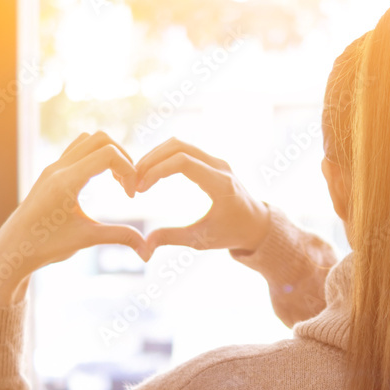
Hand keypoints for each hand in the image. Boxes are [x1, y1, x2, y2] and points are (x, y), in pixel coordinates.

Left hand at [0, 131, 148, 305]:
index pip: (108, 154)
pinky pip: (78, 150)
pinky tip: (100, 182)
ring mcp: (53, 168)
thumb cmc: (45, 247)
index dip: (128, 170)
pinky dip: (95, 157)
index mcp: (66, 182)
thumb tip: (148, 250)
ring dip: (108, 154)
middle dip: (122, 158)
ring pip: (88, 140)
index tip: (130, 195)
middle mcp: (58, 168)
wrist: (12, 250)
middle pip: (101, 139)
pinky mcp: (51, 172)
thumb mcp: (86, 240)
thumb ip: (119, 237)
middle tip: (127, 185)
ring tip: (115, 182)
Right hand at [131, 138, 269, 254]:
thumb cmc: (231, 234)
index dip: (157, 171)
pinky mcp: (211, 161)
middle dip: (151, 159)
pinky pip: (183, 149)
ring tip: (139, 176)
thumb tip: (144, 245)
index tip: (140, 188)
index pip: (183, 163)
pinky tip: (151, 173)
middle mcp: (220, 167)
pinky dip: (164, 156)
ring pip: (179, 144)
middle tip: (133, 179)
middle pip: (178, 146)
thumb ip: (172, 238)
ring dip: (155, 156)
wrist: (256, 225)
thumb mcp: (201, 240)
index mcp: (221, 185)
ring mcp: (216, 161)